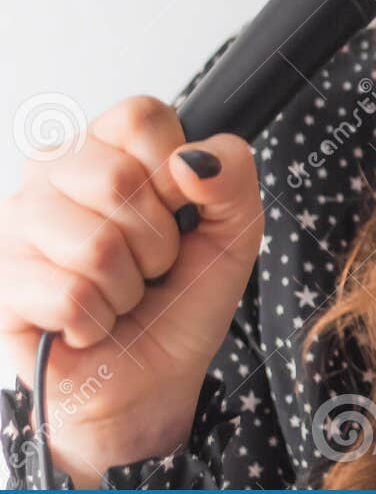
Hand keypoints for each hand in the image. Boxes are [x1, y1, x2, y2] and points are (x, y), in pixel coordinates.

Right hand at [0, 96, 261, 486]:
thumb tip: (191, 159)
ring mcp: (17, 226)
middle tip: (151, 265)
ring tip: (121, 293)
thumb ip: (232, 177)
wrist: (153, 376)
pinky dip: (99, 320)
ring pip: (94, 243)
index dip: (175, 171)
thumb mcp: (234, 231)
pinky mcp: (3, 283)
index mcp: (107, 149)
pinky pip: (71, 294)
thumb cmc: (182, 297)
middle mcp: (53, 175)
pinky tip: (92, 321)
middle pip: (117, 180)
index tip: (180, 210)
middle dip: (157, 241)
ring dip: (128, 285)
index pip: (140, 116)